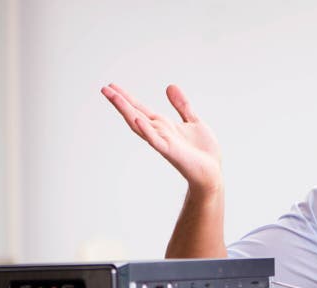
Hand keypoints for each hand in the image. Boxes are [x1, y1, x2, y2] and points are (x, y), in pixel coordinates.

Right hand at [101, 83, 221, 194]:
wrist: (212, 172)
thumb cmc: (204, 151)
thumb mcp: (194, 121)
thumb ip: (182, 106)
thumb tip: (170, 86)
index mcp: (164, 126)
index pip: (140, 108)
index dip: (127, 97)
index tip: (112, 86)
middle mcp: (160, 133)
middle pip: (135, 114)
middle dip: (121, 102)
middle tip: (104, 89)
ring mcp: (164, 142)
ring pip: (140, 125)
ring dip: (127, 111)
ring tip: (114, 97)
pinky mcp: (171, 152)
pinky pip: (156, 141)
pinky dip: (147, 131)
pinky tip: (137, 120)